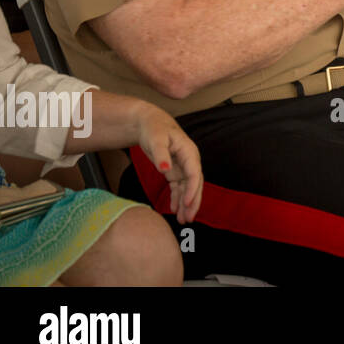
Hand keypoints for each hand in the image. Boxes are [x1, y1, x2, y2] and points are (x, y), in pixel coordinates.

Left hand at [136, 105, 201, 223]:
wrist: (149, 123)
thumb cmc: (154, 129)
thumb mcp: (156, 140)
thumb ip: (161, 155)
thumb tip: (165, 170)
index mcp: (189, 152)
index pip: (194, 174)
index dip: (193, 189)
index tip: (188, 204)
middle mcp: (189, 161)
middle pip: (194, 184)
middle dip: (193, 202)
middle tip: (188, 218)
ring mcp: (182, 167)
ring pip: (187, 188)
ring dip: (186, 204)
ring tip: (183, 220)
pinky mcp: (174, 171)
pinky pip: (178, 187)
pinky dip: (177, 198)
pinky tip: (174, 210)